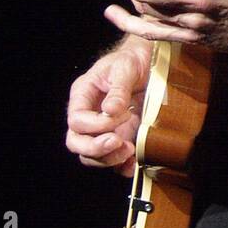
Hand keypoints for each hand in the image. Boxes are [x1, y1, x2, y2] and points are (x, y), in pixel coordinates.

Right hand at [65, 38, 149, 176]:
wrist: (150, 62)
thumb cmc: (132, 60)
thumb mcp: (126, 68)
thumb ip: (118, 89)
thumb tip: (110, 110)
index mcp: (83, 96)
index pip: (76, 120)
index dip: (96, 125)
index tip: (121, 114)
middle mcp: (89, 115)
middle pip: (76, 143)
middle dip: (95, 148)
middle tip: (118, 142)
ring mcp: (103, 130)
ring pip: (92, 156)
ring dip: (109, 158)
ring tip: (130, 149)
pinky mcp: (120, 137)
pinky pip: (112, 159)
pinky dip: (121, 166)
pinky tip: (134, 162)